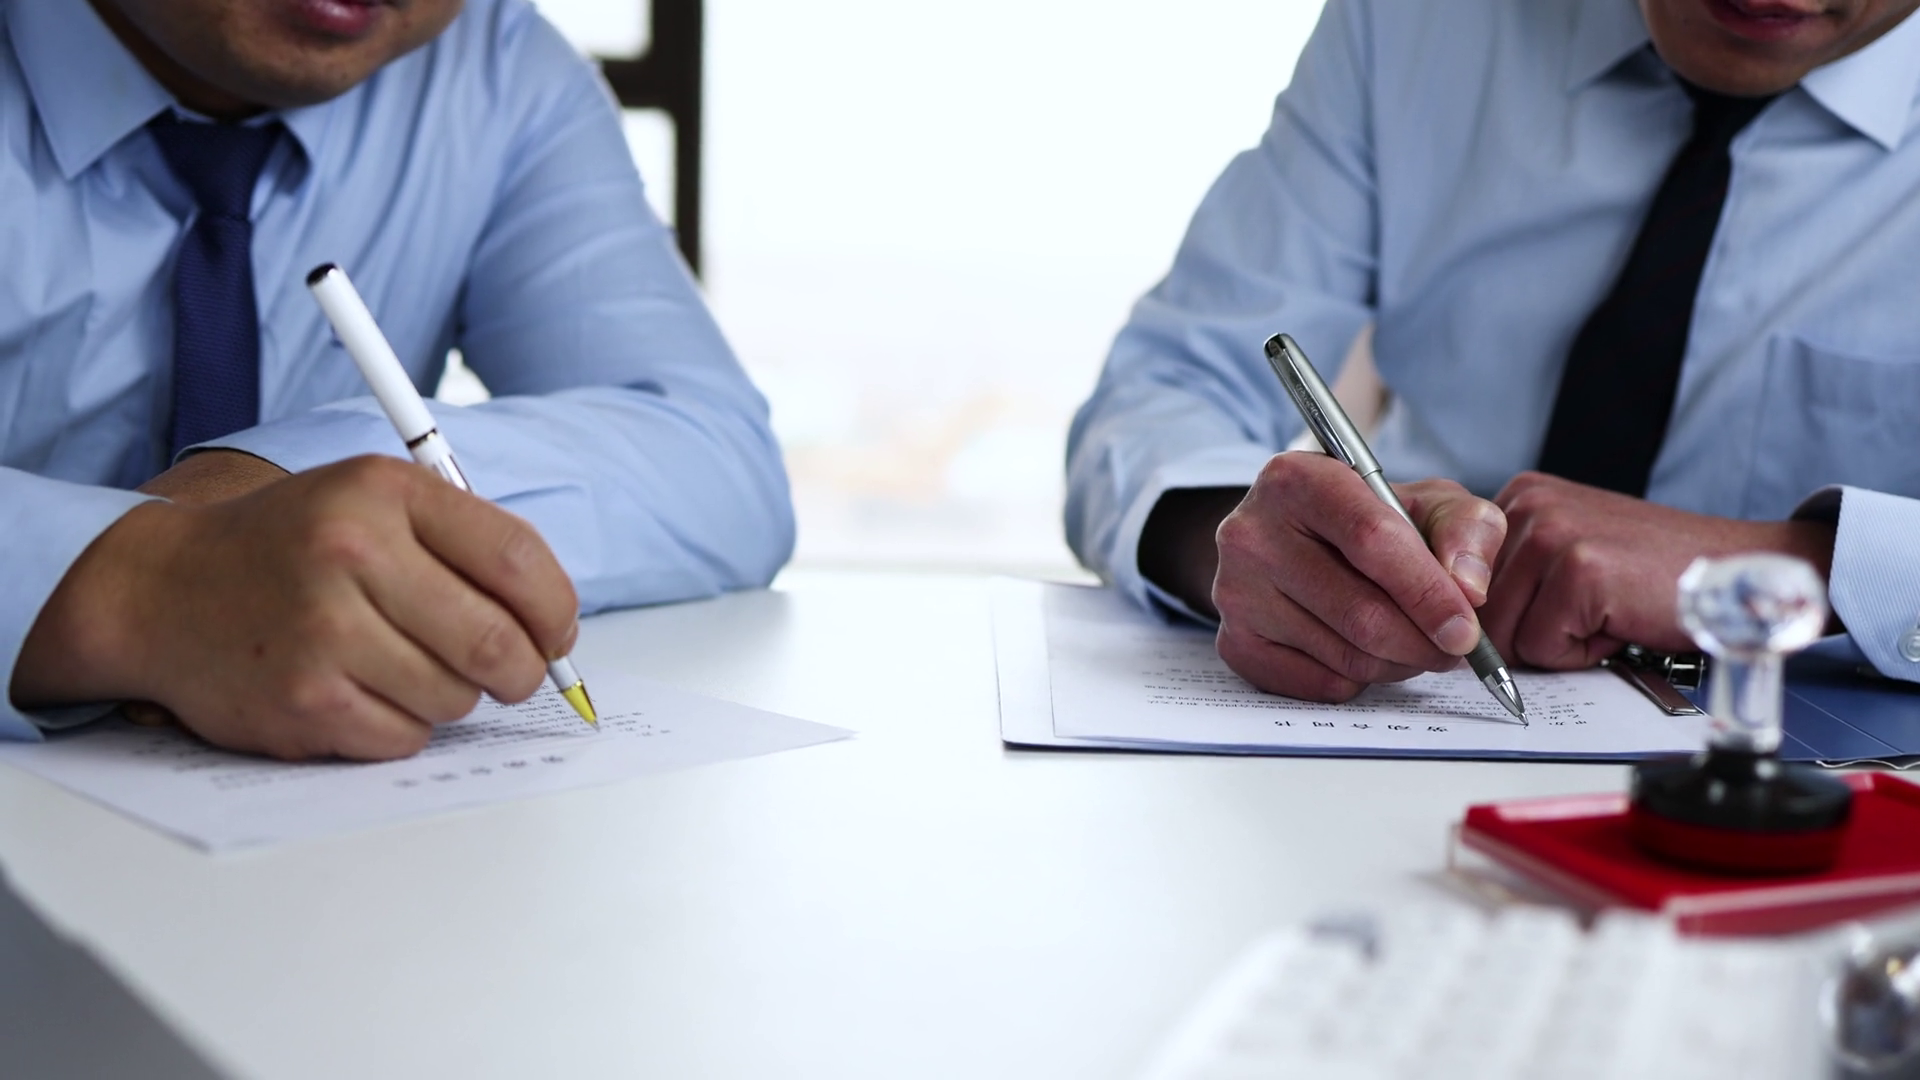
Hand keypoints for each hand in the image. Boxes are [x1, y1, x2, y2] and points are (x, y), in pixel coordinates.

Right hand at [12, 456, 579, 760]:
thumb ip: (468, 544)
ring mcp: (323, 633)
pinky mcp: (302, 702)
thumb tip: (557, 625)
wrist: (162, 589)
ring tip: (405, 664)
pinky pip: (406, 738)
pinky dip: (403, 726)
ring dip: (452, 694)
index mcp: (384, 493)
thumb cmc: (291, 546)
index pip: (518, 562)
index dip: (557, 611)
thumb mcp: (374, 501)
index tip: (558, 633)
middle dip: (522, 669)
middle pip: (499, 644)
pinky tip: (364, 691)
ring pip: (457, 697)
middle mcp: (351, 555)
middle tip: (509, 671)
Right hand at [1208, 452, 1506, 701]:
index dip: (1428, 592)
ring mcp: (1235, 591)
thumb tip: (1468, 590)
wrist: (1296, 538)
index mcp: (1297, 479)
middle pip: (1360, 611)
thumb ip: (1465, 529)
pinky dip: (1359, 679)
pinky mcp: (1235, 641)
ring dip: (1398, 663)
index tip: (1466, 631)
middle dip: (1423, 643)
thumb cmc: (1369, 518)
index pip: (1371, 541)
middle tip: (1453, 650)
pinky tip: (1366, 651)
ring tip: (1413, 643)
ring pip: (1345, 655)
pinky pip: (1319, 683)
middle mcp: (1251, 533)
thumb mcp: (1427, 500)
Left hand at [1478, 472, 1835, 669]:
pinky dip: (1584, 652)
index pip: (1459, 584)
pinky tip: (1622, 620)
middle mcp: (1526, 505)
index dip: (1501, 615)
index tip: (1546, 609)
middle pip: (1476, 613)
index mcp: (1518, 499)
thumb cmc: (1653, 576)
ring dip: (1559, 644)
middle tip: (1593, 610)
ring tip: (1607, 612)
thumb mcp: (1568, 557)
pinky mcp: (1579, 570)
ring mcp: (1552, 533)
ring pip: (1506, 635)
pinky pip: (1544, 647)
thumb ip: (1511, 578)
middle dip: (1531, 633)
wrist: (1736, 570)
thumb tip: (1454, 629)